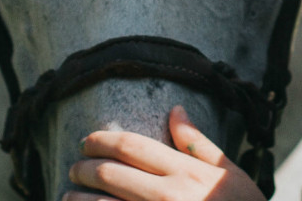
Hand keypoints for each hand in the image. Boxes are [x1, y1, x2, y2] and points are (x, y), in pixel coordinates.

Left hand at [64, 106, 265, 200]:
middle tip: (75, 168)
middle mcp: (167, 195)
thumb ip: (199, 144)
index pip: (131, 146)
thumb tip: (175, 110)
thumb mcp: (231, 174)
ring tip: (69, 197)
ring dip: (76, 199)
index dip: (101, 140)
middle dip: (82, 167)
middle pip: (108, 173)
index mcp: (186, 172)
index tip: (87, 142)